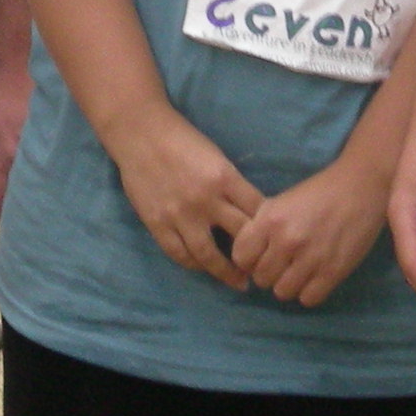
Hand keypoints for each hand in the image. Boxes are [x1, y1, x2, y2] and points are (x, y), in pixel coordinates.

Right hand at [103, 108, 263, 289]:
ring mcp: (180, 215)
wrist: (140, 133)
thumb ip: (231, 185)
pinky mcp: (158, 224)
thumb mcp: (217, 156)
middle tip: (264, 268)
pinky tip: (204, 267)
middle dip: (256, 256)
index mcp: (225, 178)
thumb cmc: (182, 140)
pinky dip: (194, 264)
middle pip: (240, 237)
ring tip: (238, 282)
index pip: (258, 212)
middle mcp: (206, 200)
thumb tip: (250, 212)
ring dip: (227, 273)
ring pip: (209, 256)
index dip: (269, 230)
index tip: (275, 241)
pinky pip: (180, 254)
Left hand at [230, 156, 389, 306]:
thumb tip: (245, 258)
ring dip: (290, 284)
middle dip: (270, 273)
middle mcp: (287, 240)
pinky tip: (316, 276)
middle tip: (284, 262)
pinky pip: (309, 299)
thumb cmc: (318, 192)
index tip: (261, 255)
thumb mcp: (280, 202)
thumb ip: (261, 227)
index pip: (241, 258)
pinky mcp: (334, 271)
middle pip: (261, 279)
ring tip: (300, 270)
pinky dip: (310, 291)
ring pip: (283, 292)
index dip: (249, 259)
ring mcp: (311, 258)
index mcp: (269, 220)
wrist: (360, 186)